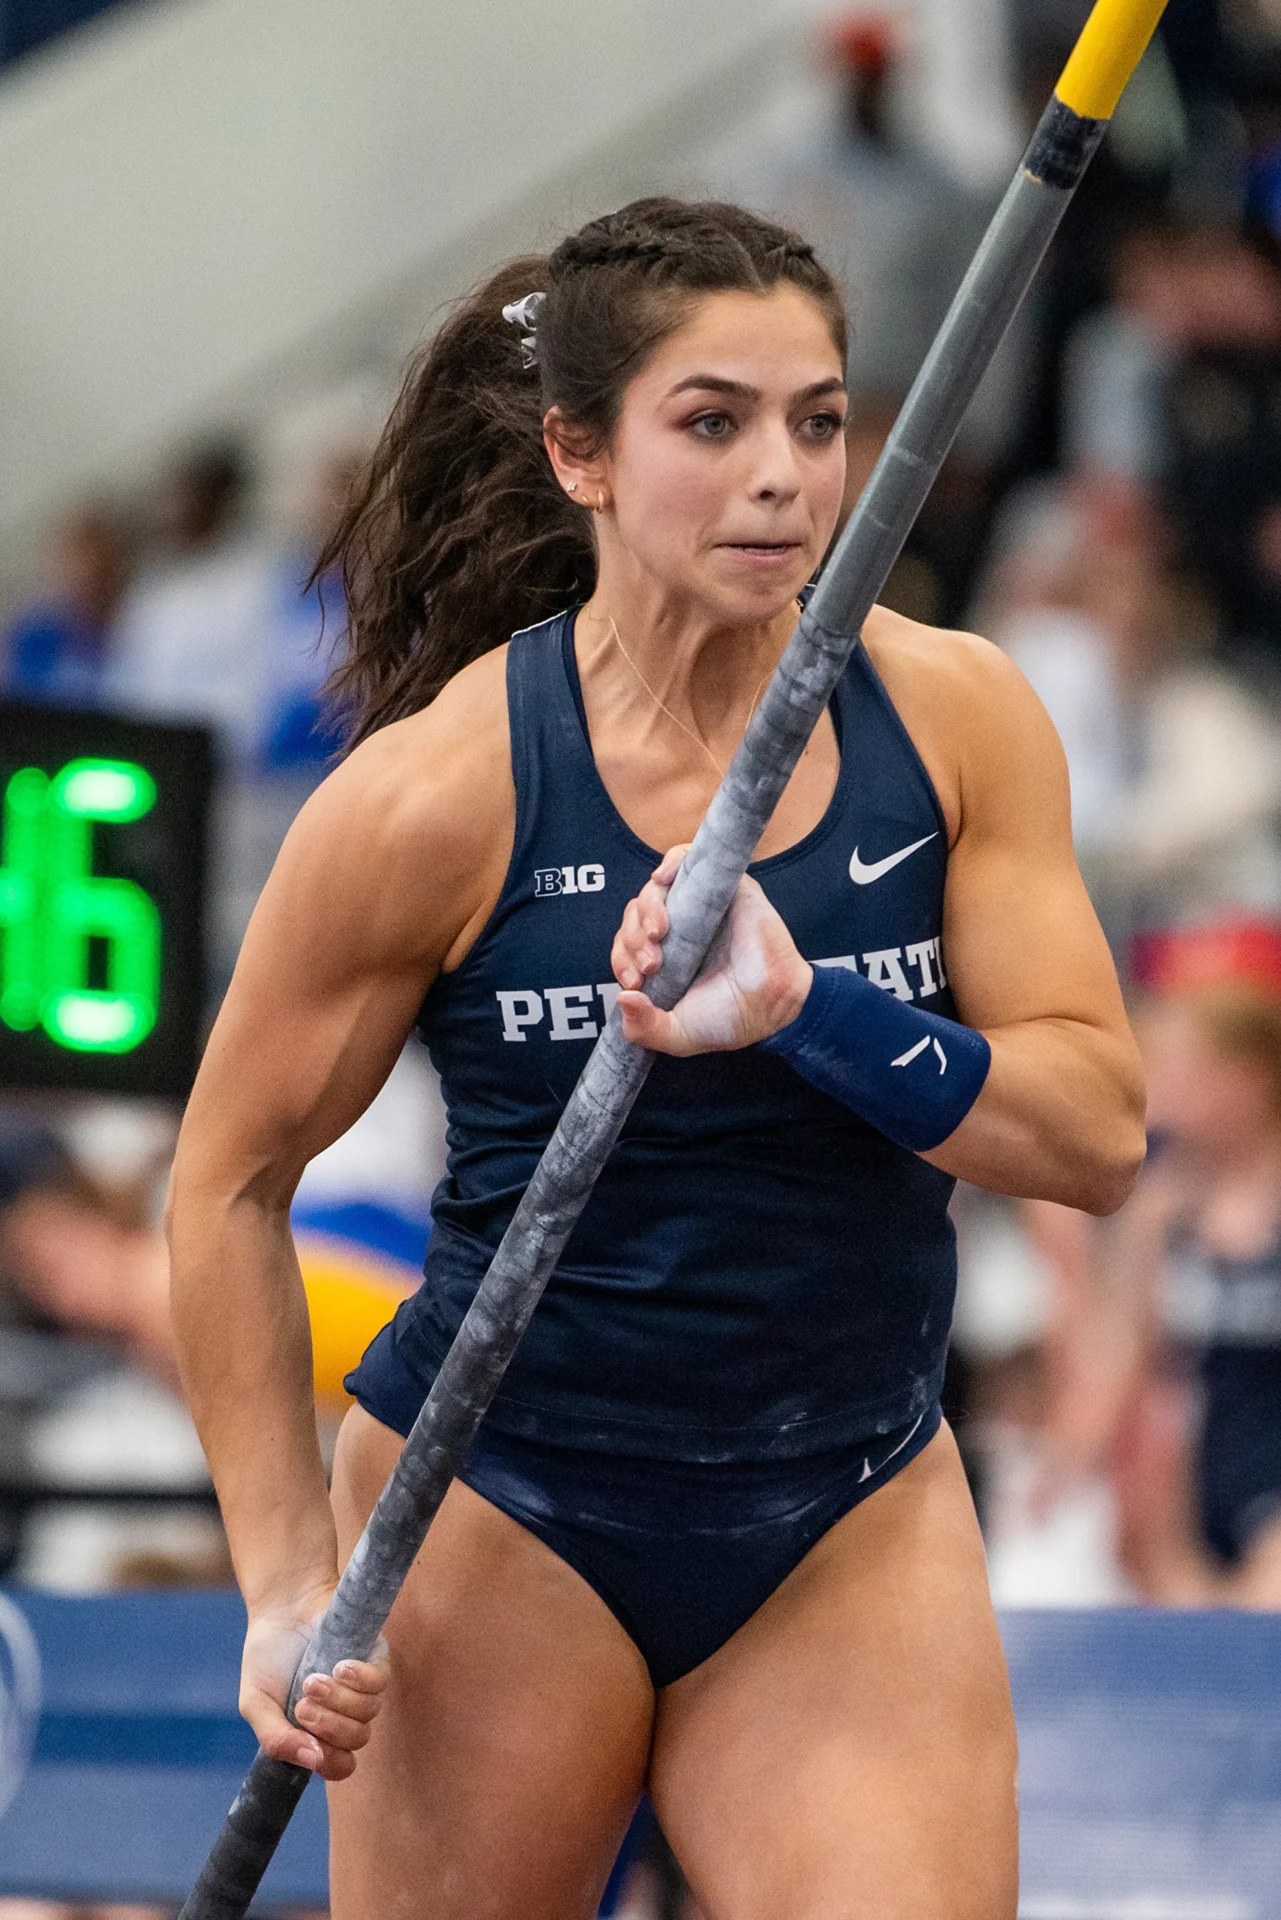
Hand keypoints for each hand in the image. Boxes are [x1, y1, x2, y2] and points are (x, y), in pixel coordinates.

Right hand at [241, 1587, 388, 1780]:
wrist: (280, 1606)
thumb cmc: (268, 1656)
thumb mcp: (256, 1704)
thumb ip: (276, 1739)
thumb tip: (313, 1761)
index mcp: (317, 1731)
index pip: (341, 1765)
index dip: (331, 1762)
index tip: (309, 1743)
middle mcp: (344, 1713)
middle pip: (356, 1740)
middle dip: (328, 1727)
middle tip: (303, 1705)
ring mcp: (361, 1686)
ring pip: (369, 1712)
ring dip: (338, 1700)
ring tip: (312, 1680)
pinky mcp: (374, 1657)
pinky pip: (380, 1681)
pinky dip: (360, 1679)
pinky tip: (339, 1667)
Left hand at [611, 844, 811, 1056]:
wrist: (772, 1005)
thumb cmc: (729, 1019)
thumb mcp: (678, 1034)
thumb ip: (644, 1028)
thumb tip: (622, 999)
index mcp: (664, 959)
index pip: (626, 945)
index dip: (621, 958)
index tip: (634, 981)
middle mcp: (677, 929)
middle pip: (636, 916)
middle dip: (632, 939)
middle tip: (652, 965)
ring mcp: (697, 906)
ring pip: (654, 890)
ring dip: (647, 908)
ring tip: (657, 934)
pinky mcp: (721, 887)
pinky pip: (686, 859)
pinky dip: (669, 863)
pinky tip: (662, 881)